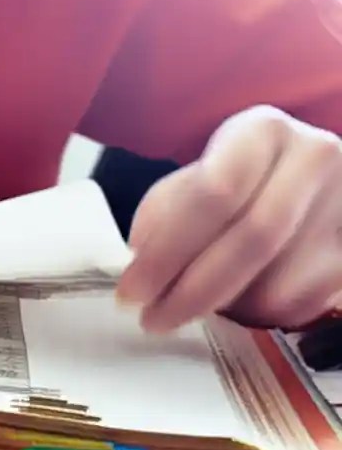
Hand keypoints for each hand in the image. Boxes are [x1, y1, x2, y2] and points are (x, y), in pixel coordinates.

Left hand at [116, 105, 341, 332]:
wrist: (302, 181)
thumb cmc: (234, 183)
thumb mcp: (191, 180)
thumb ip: (163, 214)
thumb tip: (144, 260)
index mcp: (263, 130)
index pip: (215, 193)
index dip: (169, 250)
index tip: (132, 291)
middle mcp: (318, 157)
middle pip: (253, 240)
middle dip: (192, 292)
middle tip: (152, 319)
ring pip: (281, 280)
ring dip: (227, 307)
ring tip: (197, 302)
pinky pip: (306, 304)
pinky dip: (261, 314)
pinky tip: (240, 301)